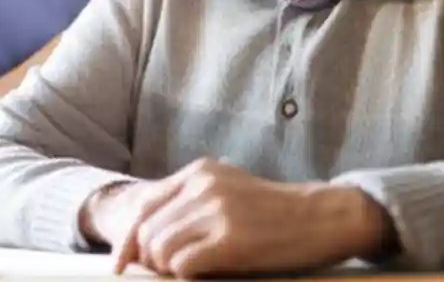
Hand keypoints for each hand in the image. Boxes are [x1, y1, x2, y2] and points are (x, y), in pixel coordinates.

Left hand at [87, 159, 394, 277]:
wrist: (321, 217)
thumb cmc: (273, 213)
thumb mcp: (227, 192)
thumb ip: (189, 205)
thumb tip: (145, 242)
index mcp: (198, 172)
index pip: (143, 208)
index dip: (126, 242)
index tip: (121, 266)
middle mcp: (202, 185)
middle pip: (148, 232)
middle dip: (150, 260)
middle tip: (170, 273)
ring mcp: (217, 210)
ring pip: (161, 250)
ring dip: (168, 270)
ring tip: (191, 273)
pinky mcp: (232, 239)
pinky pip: (183, 265)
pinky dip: (186, 276)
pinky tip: (204, 275)